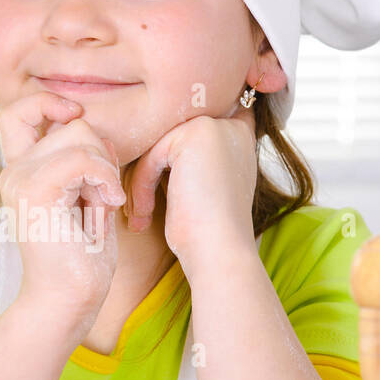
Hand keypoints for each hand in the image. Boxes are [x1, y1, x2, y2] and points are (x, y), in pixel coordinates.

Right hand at [0, 92, 125, 328]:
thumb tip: (90, 125)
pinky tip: (109, 206)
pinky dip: (106, 178)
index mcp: (21, 172)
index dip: (49, 102)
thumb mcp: (84, 197)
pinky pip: (83, 158)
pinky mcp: (36, 191)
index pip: (19, 111)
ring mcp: (21, 179)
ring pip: (81, 135)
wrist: (68, 301)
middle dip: (102, 152)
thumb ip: (81, 162)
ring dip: (105, 168)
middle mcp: (14, 171)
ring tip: (100, 205)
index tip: (76, 119)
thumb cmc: (81, 259)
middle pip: (71, 123)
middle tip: (103, 194)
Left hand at [125, 104, 258, 274]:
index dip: (172, 148)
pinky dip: (142, 185)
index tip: (157, 173)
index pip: (195, 128)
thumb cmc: (206, 233)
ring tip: (141, 216)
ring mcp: (217, 126)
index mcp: (238, 138)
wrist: (220, 252)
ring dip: (141, 182)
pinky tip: (145, 213)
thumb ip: (189, 161)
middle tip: (141, 209)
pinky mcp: (197, 134)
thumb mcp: (200, 188)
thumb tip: (157, 151)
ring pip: (156, 146)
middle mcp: (232, 126)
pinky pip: (152, 155)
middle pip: (168, 137)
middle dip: (149, 170)